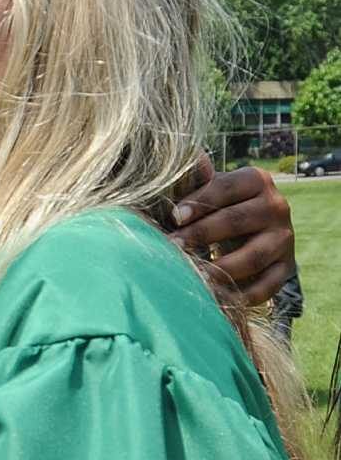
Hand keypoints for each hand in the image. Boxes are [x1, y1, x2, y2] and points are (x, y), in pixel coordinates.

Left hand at [171, 154, 294, 305]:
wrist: (249, 231)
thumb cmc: (217, 206)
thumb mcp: (208, 190)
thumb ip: (193, 180)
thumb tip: (180, 162)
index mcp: (256, 180)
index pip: (227, 188)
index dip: (199, 202)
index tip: (173, 217)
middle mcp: (277, 206)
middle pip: (237, 221)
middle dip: (200, 235)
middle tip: (172, 247)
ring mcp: (285, 238)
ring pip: (253, 257)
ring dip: (219, 268)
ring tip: (191, 275)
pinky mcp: (286, 267)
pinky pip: (267, 286)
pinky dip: (242, 295)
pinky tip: (217, 298)